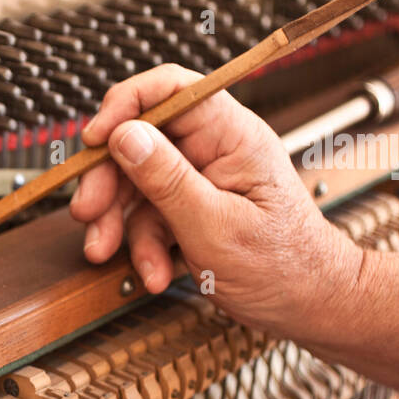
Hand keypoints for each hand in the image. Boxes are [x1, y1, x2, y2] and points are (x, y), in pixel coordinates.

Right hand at [70, 64, 362, 340]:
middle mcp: (214, 149)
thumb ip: (166, 179)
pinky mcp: (190, 210)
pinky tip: (154, 273)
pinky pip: (148, 217)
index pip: (171, 90)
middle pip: (140, 141)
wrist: (310, 308)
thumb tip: (125, 135)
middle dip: (108, 180)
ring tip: (107, 253)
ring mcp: (200, 180)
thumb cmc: (284, 267)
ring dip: (117, 223)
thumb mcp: (215, 225)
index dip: (125, 106)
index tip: (94, 140)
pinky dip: (142, 247)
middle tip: (88, 212)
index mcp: (232, 135)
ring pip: (135, 183)